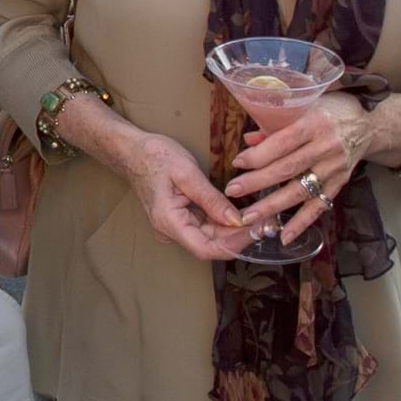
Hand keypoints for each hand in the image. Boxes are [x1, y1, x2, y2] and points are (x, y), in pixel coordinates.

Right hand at [116, 125, 251, 262]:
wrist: (133, 151)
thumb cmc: (156, 156)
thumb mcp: (187, 172)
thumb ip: (211, 199)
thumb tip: (237, 221)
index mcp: (169, 222)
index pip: (205, 248)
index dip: (233, 245)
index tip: (256, 231)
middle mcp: (171, 231)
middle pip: (210, 244)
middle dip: (239, 236)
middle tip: (267, 223)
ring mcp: (175, 227)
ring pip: (210, 237)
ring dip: (234, 230)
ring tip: (260, 218)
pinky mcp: (181, 219)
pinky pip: (205, 227)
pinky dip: (224, 222)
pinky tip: (242, 214)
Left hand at [225, 91, 371, 238]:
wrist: (368, 125)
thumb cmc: (330, 111)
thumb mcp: (305, 106)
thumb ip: (277, 124)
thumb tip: (249, 141)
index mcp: (315, 123)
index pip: (282, 142)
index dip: (259, 155)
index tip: (238, 163)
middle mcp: (326, 147)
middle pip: (288, 168)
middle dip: (257, 182)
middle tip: (232, 191)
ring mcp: (334, 168)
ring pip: (300, 191)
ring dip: (272, 206)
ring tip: (249, 217)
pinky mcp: (340, 184)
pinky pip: (318, 206)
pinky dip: (301, 223)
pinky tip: (284, 236)